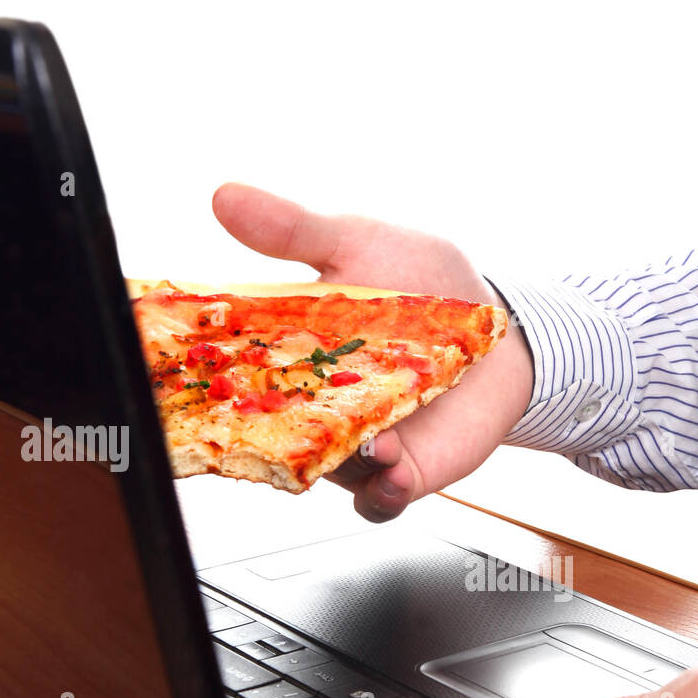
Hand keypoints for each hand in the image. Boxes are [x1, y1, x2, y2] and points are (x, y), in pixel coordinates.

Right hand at [211, 183, 534, 520]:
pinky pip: (380, 501)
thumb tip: (223, 196)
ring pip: (333, 473)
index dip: (211, 386)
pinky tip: (392, 476)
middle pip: (279, 439)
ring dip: (345, 465)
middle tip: (291, 427)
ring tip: (368, 444)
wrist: (499, 328)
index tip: (197, 385)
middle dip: (279, 440)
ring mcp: (361, 443)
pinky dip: (382, 496)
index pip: (237, 379)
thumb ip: (292, 231)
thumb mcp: (357, 243)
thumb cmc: (422, 282)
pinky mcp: (404, 470)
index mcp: (292, 356)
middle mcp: (319, 410)